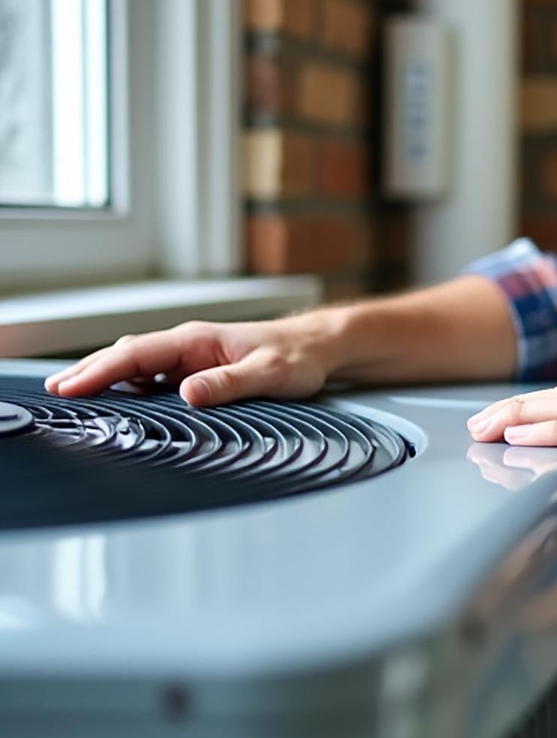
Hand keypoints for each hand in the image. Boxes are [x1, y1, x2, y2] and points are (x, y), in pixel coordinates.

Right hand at [43, 316, 339, 406]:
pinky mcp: (199, 369)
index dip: (101, 370)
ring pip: (138, 363)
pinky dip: (130, 383)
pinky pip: (155, 375)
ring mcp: (192, 356)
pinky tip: (118, 398)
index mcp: (198, 339)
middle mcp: (189, 344)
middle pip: (128, 355)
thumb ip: (229, 384)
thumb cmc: (298, 358)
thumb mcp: (268, 374)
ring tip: (74, 395)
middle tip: (57, 393)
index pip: (137, 353)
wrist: (319, 347)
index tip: (71, 386)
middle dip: (91, 371)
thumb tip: (187, 394)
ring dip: (107, 376)